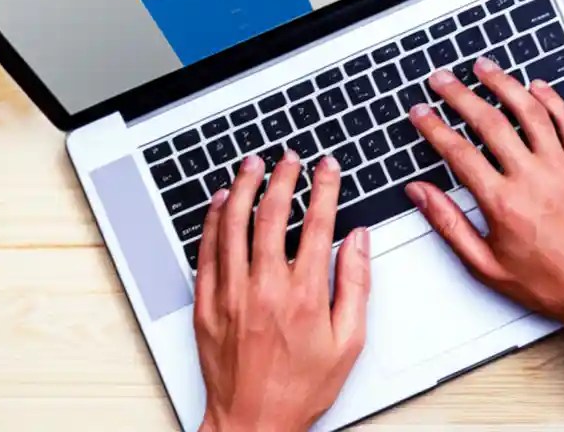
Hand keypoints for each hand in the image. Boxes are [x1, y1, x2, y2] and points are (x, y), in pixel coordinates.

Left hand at [193, 152, 370, 431]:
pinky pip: (206, 253)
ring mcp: (230, 294)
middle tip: (288, 158)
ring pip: (234, 226)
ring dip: (244, 188)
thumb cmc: (301, 388)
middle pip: (272, 215)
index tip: (326, 167)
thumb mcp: (349, 340)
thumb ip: (355, 284)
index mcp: (304, 294)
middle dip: (283, 178)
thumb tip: (358, 241)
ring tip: (252, 165)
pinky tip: (221, 203)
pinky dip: (212, 223)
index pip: (317, 223)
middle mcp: (265, 287)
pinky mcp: (206, 305)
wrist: (252, 423)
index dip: (324, 187)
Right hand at [406, 57, 563, 373]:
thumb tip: (420, 193)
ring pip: (531, 112)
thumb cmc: (549, 284)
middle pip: (490, 122)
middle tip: (442, 79)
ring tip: (484, 67)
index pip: (459, 152)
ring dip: (504, 84)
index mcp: (504, 203)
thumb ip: (449, 224)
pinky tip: (537, 87)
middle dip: (460, 95)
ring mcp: (563, 169)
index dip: (434, 127)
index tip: (421, 113)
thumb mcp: (486, 265)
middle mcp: (534, 179)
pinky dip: (552, 100)